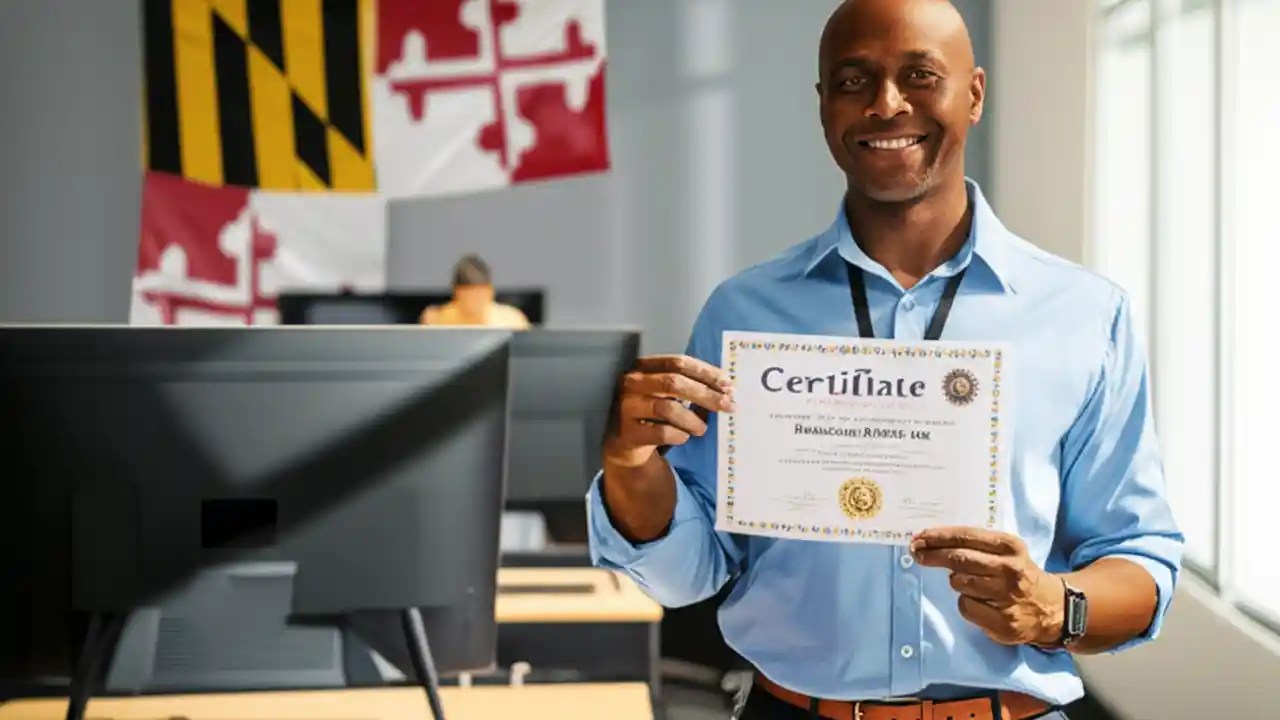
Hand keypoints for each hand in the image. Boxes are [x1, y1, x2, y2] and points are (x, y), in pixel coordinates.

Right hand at [602, 355, 735, 468]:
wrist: (624, 443)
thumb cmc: (651, 413)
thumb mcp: (666, 394)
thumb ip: (690, 386)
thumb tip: (726, 390)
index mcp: (644, 367)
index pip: (678, 363)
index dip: (705, 372)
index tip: (728, 385)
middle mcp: (632, 383)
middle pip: (673, 383)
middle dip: (705, 394)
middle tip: (728, 405)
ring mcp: (627, 407)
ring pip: (667, 408)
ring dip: (692, 419)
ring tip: (702, 428)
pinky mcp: (628, 432)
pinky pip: (661, 432)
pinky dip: (678, 435)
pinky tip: (683, 437)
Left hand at [910, 527, 1064, 645]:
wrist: (1052, 608)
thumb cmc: (1018, 574)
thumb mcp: (1006, 551)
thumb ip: (976, 544)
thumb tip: (932, 540)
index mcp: (1010, 546)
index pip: (966, 536)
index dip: (938, 537)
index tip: (919, 537)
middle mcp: (1010, 570)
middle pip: (959, 559)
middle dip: (933, 555)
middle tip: (916, 552)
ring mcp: (1006, 597)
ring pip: (959, 583)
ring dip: (956, 581)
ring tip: (972, 583)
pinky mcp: (1002, 622)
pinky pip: (966, 607)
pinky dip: (966, 602)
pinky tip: (981, 602)